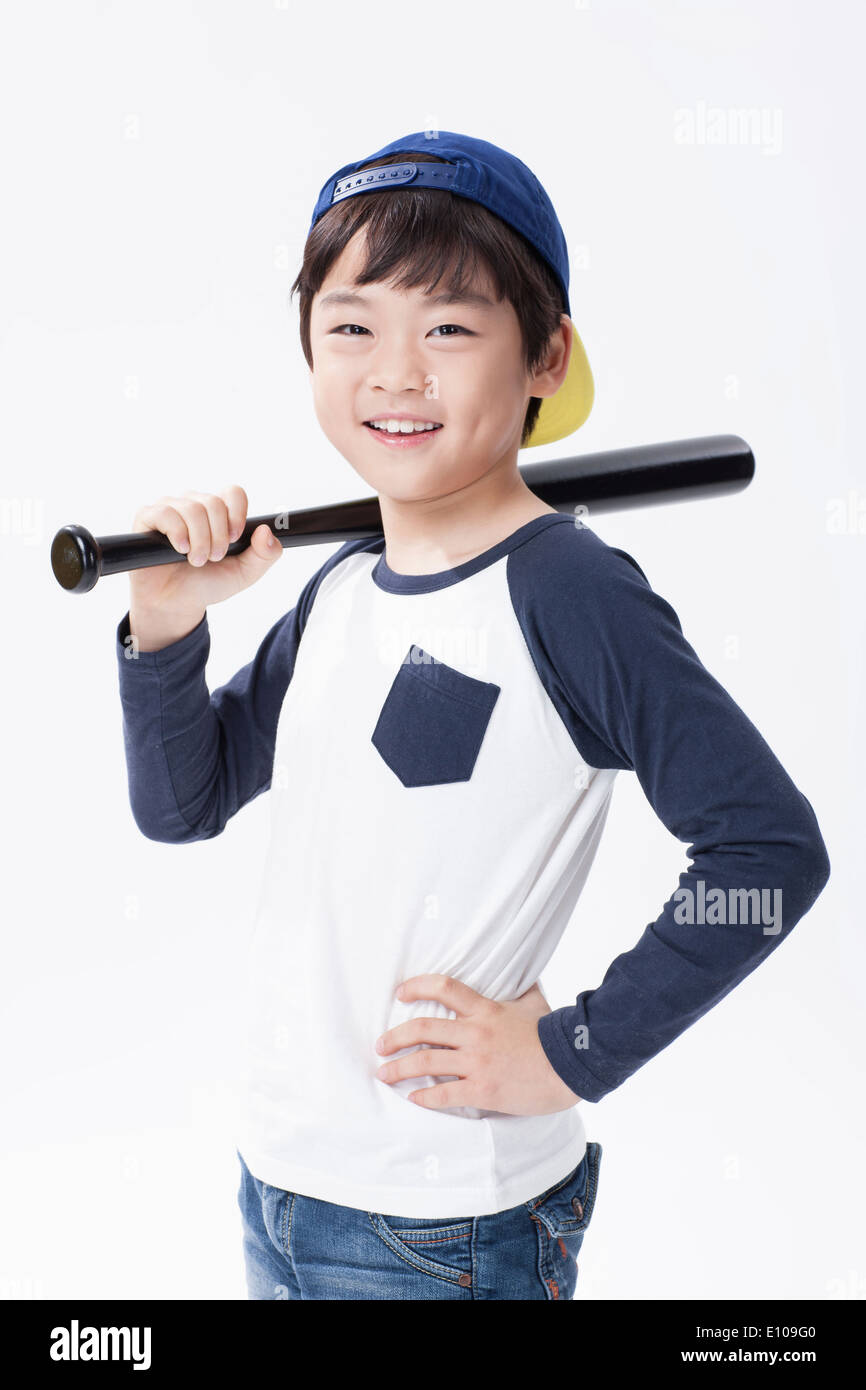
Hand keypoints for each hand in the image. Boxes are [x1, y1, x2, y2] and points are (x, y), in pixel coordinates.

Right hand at [128, 485, 281, 621]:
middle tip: (213, 558)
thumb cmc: (208, 583)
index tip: (235, 538)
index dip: (237, 513)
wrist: (176, 604)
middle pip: (214, 503)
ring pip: (191, 508)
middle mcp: (194, 505)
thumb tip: (266, 531)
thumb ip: (265, 555)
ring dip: (199, 540)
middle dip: (218, 537)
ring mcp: (170, 509)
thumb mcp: (245, 573)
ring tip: (196, 560)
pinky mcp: (147, 517)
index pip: (233, 493)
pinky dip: (177, 533)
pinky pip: (165, 512)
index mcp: (219, 513)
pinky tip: (180, 550)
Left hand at [374, 975, 582, 1114]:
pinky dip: (425, 1097)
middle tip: (380, 1045)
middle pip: (423, 1029)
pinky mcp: (483, 1090)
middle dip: (395, 1037)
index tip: (400, 994)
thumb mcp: (534, 1003)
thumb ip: (520, 989)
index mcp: (485, 1009)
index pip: (444, 988)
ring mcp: (477, 1062)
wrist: (572, 1065)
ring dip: (399, 1068)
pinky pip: (444, 1094)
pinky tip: (413, 1098)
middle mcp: (475, 1033)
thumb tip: (521, 972)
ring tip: (384, 1073)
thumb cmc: (553, 1034)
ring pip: (426, 1062)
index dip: (417, 987)